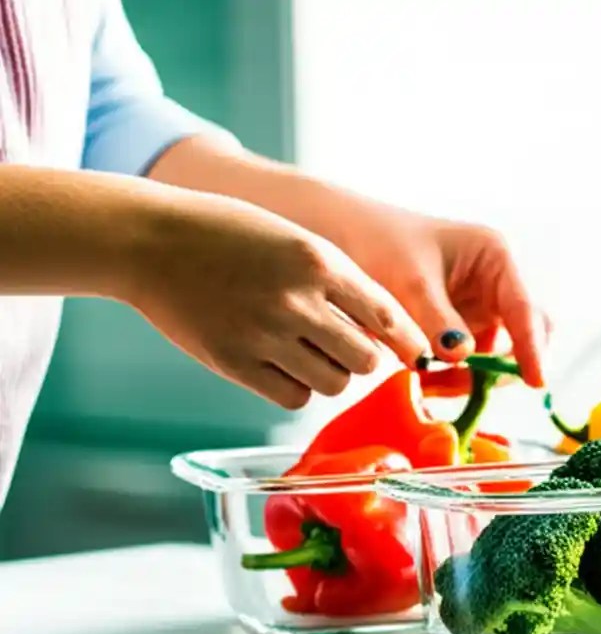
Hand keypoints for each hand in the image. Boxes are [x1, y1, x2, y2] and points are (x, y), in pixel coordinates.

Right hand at [125, 194, 428, 408]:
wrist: (151, 241)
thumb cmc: (229, 235)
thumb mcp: (295, 239)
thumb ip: (339, 281)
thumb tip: (383, 332)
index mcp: (319, 262)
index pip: (386, 315)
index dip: (406, 340)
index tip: (414, 352)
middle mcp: (297, 301)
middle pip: (365, 360)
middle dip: (361, 358)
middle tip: (343, 347)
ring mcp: (265, 335)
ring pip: (334, 384)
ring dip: (329, 375)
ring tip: (306, 353)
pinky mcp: (235, 364)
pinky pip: (294, 398)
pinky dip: (297, 389)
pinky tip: (281, 366)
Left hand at [340, 213, 549, 387]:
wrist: (341, 237)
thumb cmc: (378, 242)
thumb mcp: (408, 281)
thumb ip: (436, 319)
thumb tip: (462, 357)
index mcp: (495, 258)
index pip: (525, 309)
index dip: (532, 347)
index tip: (535, 381)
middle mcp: (496, 284)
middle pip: (525, 335)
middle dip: (505, 365)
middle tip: (472, 386)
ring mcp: (479, 308)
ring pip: (497, 356)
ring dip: (473, 377)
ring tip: (431, 383)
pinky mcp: (459, 328)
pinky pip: (470, 363)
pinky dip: (454, 378)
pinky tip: (426, 378)